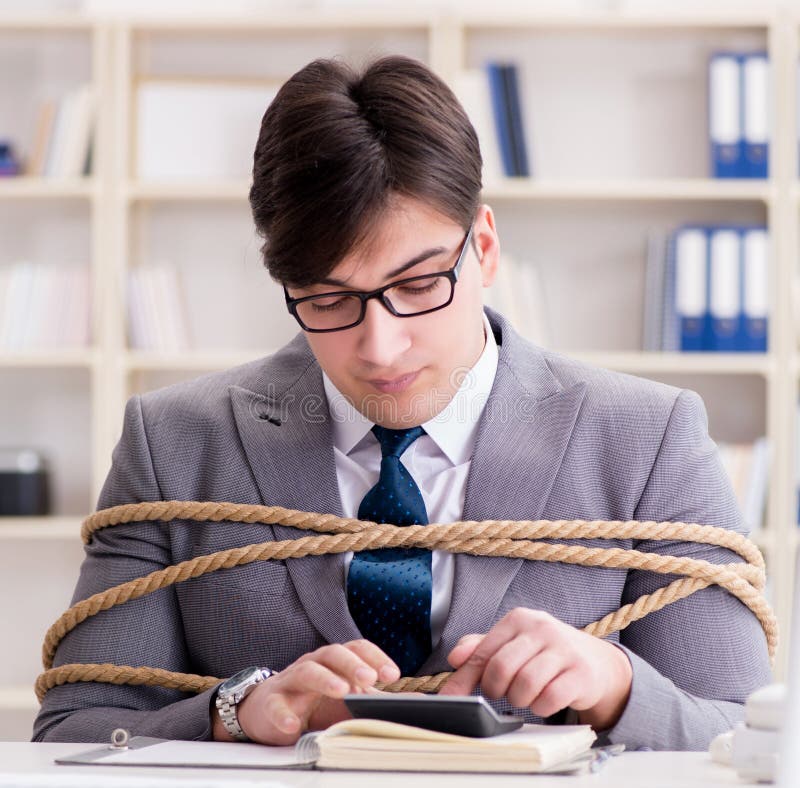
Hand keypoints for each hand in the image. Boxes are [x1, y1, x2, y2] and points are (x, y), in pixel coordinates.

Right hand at [212, 640, 399, 744]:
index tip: (393, 674)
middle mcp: (314, 663)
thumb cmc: (315, 701)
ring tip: (342, 691)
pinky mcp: (271, 702)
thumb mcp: (348, 698)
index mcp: (334, 660)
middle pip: (334, 653)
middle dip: (354, 664)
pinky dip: (284, 715)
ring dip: (326, 679)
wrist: (268, 709)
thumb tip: (418, 703)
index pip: (356, 648)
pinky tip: (294, 726)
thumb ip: (377, 699)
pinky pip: (276, 706)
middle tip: (371, 678)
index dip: (375, 657)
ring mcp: (291, 681)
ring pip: (307, 671)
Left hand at [438, 608, 631, 730]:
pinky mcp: (581, 673)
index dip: (464, 678)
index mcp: (518, 619)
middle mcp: (541, 628)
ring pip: (524, 686)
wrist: (594, 661)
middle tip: (501, 694)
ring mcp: (563, 649)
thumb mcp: (512, 644)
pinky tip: (543, 701)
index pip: (483, 651)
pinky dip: (540, 708)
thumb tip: (454, 658)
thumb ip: (480, 649)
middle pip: (501, 669)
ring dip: (519, 700)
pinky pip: (549, 699)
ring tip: (523, 696)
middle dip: (495, 690)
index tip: (453, 698)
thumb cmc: (543, 653)